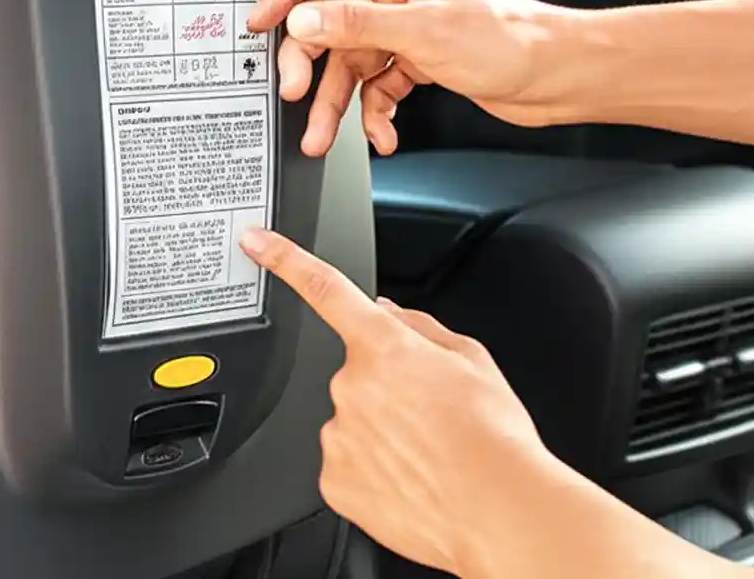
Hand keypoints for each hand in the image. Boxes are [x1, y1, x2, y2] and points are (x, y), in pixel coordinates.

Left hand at [239, 227, 554, 574]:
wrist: (498, 511)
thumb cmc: (494, 439)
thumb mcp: (472, 359)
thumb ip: (419, 327)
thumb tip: (387, 312)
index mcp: (383, 345)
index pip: (324, 288)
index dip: (284, 259)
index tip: (255, 242)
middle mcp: (351, 385)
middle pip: (356, 375)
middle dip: (385, 389)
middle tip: (428, 417)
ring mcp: (337, 433)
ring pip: (352, 422)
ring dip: (380, 433)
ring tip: (426, 455)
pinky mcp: (333, 480)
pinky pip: (347, 464)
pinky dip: (373, 471)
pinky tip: (408, 479)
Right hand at [248, 0, 571, 156]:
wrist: (555, 78)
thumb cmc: (511, 42)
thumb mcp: (423, 32)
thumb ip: (357, 26)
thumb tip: (304, 21)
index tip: (263, 22)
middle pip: (329, 23)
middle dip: (310, 64)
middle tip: (296, 95)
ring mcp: (407, 30)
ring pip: (351, 65)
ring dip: (338, 103)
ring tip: (324, 136)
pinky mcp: (418, 62)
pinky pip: (377, 87)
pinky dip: (374, 114)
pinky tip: (382, 133)